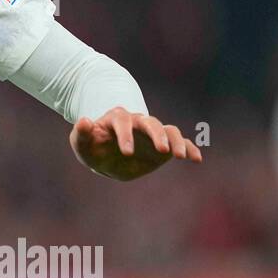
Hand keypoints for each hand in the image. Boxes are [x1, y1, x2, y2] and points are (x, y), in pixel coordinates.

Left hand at [69, 106, 202, 180]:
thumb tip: (83, 120)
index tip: (127, 153)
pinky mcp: (164, 144)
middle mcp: (137, 122)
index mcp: (117, 119)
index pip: (123, 122)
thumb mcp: (82, 144)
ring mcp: (152, 133)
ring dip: (176, 140)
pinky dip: (189, 147)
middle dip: (157, 135)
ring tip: (180, 156)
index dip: (125, 136)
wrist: (106, 156)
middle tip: (162, 150)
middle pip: (150, 123)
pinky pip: (180, 142)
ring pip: (168, 130)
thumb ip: (81, 134)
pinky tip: (196, 158)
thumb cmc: (93, 147)